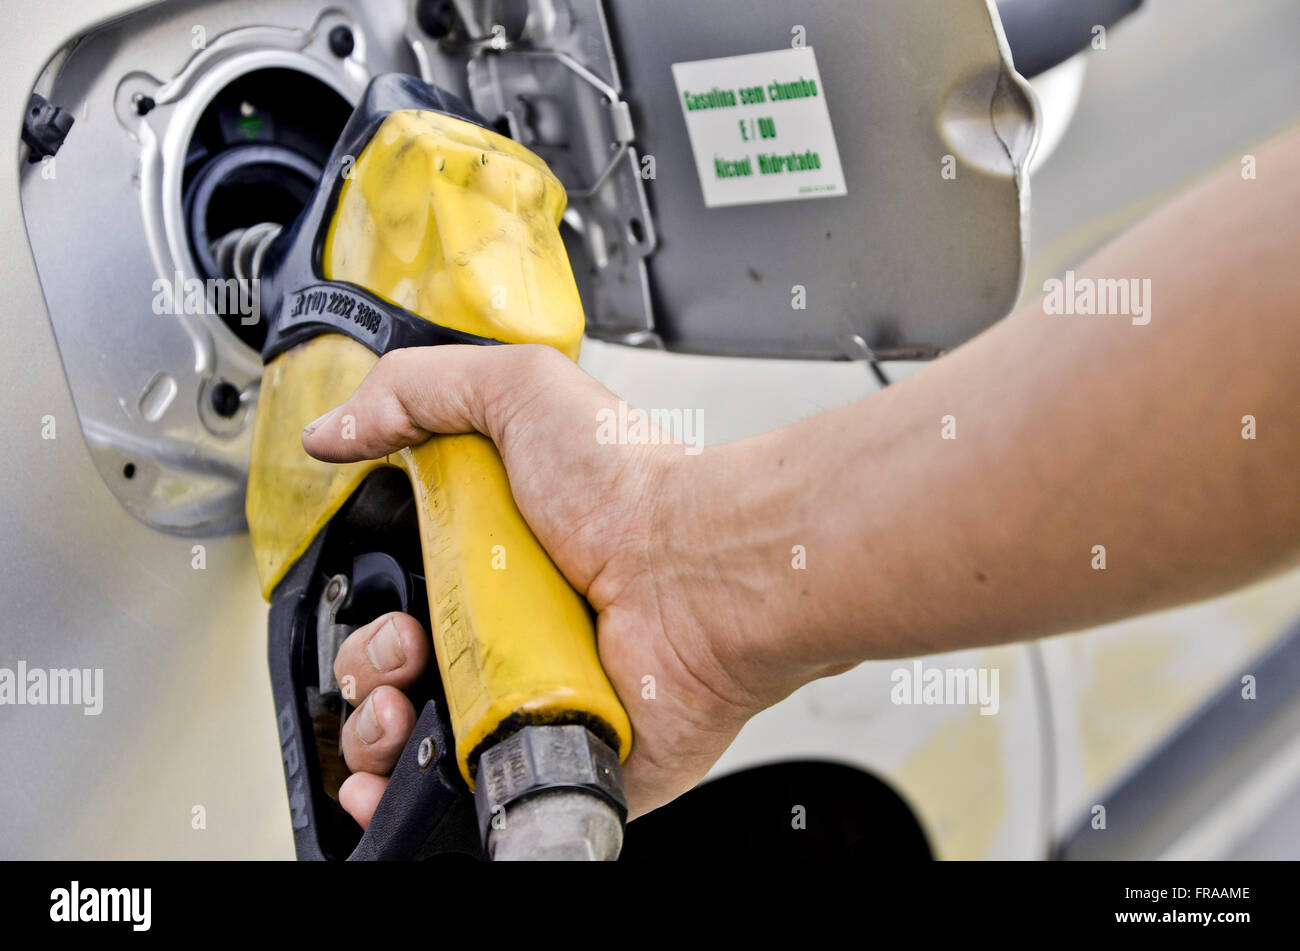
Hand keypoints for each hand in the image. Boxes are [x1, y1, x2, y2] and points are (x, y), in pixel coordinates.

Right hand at [302, 344, 775, 827]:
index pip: (394, 593)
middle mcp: (503, 631)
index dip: (363, 603)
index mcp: (489, 557)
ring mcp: (522, 698)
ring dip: (373, 732)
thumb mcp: (520, 391)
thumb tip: (330, 430)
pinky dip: (406, 798)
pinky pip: (461, 797)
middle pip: (389, 670)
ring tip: (403, 708)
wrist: (697, 575)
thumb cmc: (630, 487)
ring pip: (410, 739)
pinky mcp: (544, 754)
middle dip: (363, 667)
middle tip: (404, 644)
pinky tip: (399, 771)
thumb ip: (417, 390)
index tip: (368, 593)